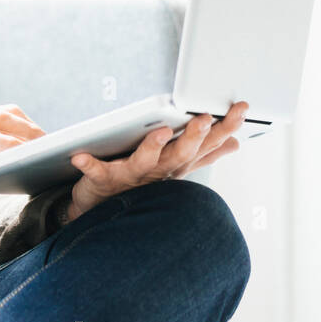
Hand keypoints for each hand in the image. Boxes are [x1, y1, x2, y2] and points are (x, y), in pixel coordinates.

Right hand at [0, 104, 46, 206]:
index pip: (2, 113)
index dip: (26, 124)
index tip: (44, 140)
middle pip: (9, 113)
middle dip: (35, 128)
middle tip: (54, 147)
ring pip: (2, 121)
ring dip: (29, 135)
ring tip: (46, 152)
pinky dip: (8, 145)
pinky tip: (23, 157)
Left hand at [63, 100, 248, 221]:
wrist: (101, 211)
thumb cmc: (140, 185)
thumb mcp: (175, 168)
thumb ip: (203, 154)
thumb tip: (233, 142)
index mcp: (174, 165)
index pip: (204, 145)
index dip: (224, 129)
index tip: (241, 110)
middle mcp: (156, 172)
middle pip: (180, 154)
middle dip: (195, 137)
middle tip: (206, 118)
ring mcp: (130, 177)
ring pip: (145, 161)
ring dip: (153, 146)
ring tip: (163, 131)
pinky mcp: (102, 181)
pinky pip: (96, 172)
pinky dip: (88, 164)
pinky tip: (79, 156)